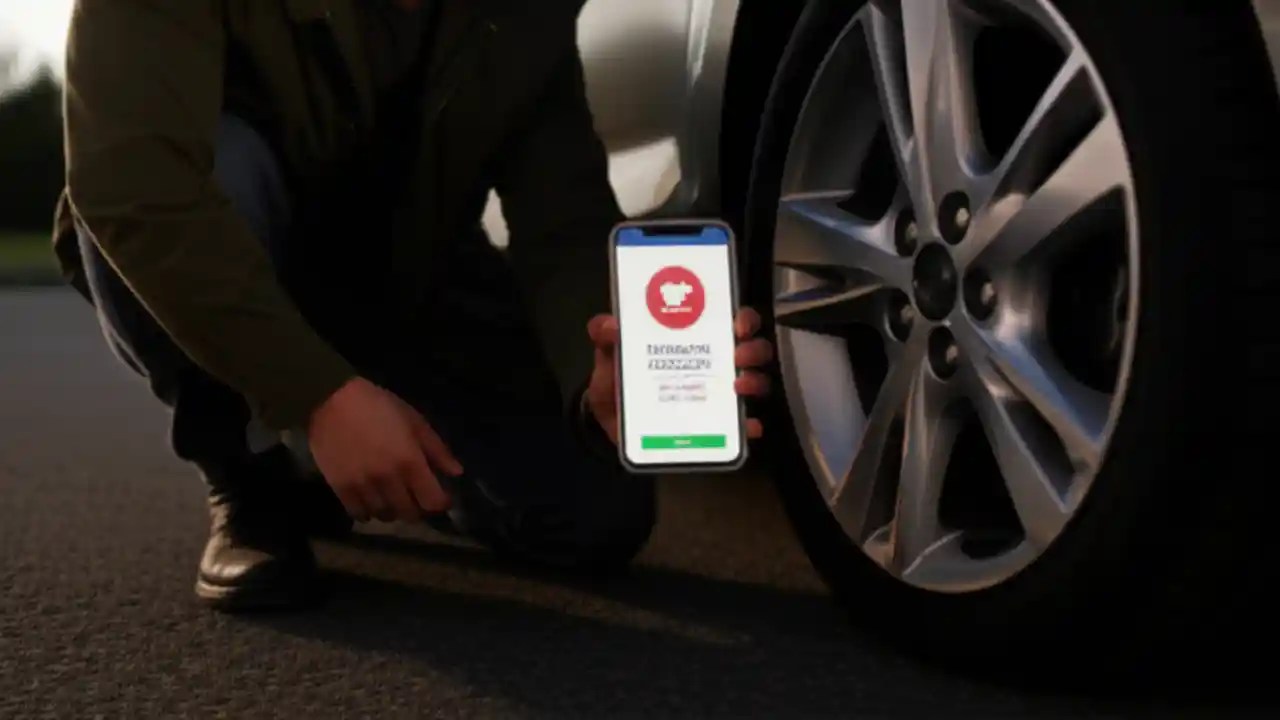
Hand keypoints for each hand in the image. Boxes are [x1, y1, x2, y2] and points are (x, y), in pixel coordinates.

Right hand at [307, 377, 463, 522]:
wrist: (331, 400)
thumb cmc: (378, 406)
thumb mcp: (414, 421)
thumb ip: (437, 449)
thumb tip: (456, 472)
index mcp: (410, 461)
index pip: (432, 501)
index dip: (441, 503)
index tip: (442, 498)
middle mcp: (388, 479)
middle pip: (410, 514)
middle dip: (417, 508)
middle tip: (416, 497)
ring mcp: (363, 487)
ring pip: (385, 516)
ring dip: (393, 511)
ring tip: (393, 499)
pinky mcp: (340, 489)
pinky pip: (359, 514)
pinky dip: (368, 512)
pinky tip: (371, 501)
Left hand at [585, 308, 774, 445]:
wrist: (608, 421)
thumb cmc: (616, 378)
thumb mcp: (607, 353)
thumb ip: (603, 336)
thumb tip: (610, 326)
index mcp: (694, 337)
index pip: (731, 318)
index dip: (744, 317)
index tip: (737, 324)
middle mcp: (714, 361)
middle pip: (752, 349)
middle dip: (753, 349)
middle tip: (738, 355)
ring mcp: (718, 394)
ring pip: (755, 382)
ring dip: (755, 381)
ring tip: (738, 386)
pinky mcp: (716, 425)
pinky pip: (742, 425)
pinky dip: (748, 425)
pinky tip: (746, 426)